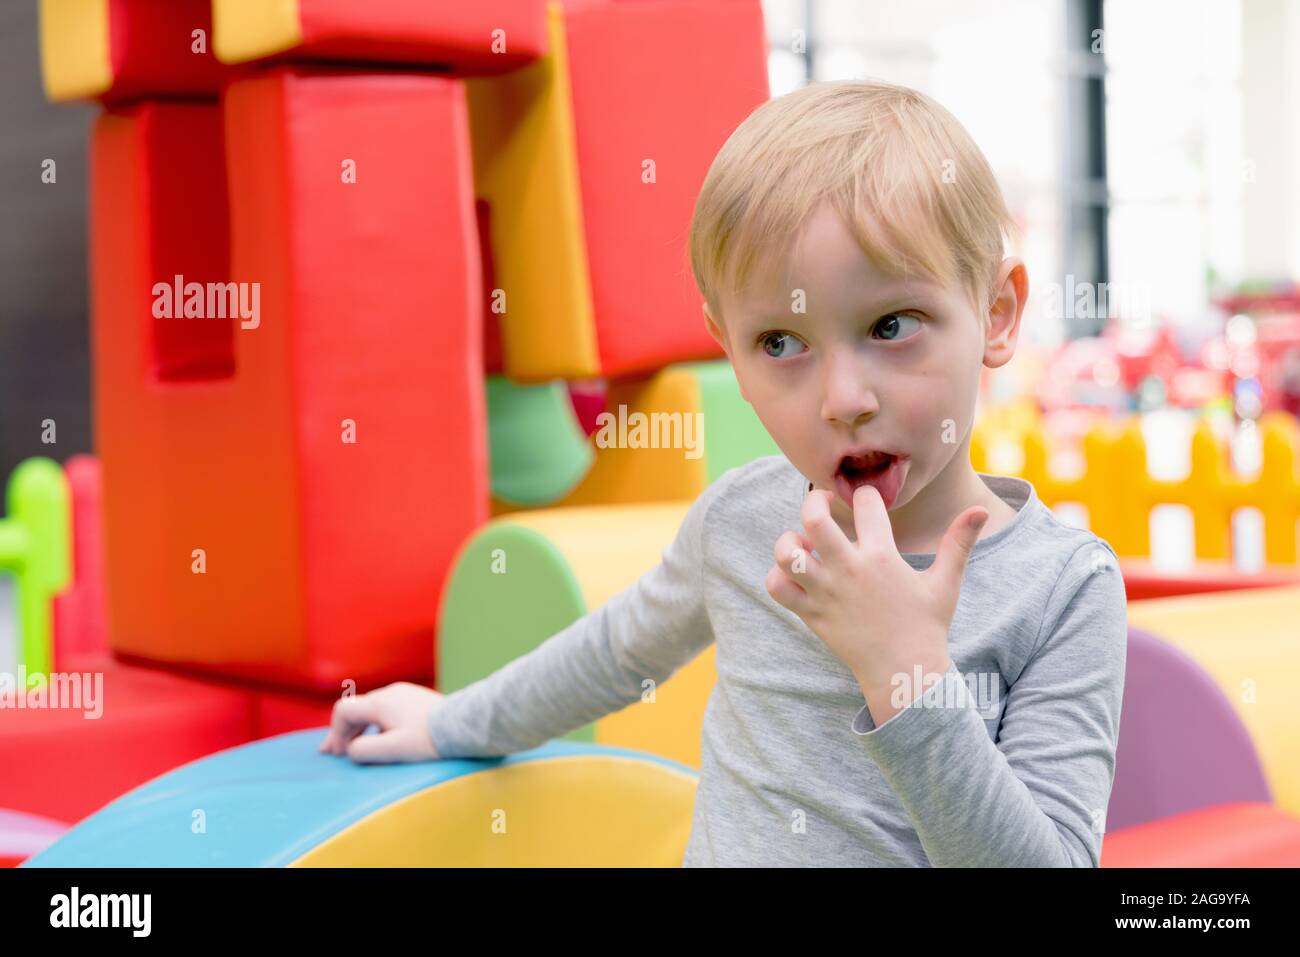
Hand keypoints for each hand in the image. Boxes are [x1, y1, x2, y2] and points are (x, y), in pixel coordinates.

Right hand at [319, 681, 443, 763]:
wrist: (464, 726)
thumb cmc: (428, 739)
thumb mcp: (392, 750)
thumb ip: (364, 750)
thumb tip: (351, 749)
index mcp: (380, 703)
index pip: (343, 711)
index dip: (336, 732)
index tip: (340, 753)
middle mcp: (389, 692)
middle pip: (357, 709)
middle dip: (344, 731)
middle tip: (333, 753)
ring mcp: (404, 693)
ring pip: (372, 709)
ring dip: (360, 728)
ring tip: (353, 745)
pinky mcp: (417, 699)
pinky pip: (388, 710)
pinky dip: (377, 724)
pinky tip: (380, 737)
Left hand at [765, 485, 987, 711]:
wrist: (904, 673)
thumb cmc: (926, 626)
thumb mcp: (946, 582)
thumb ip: (958, 543)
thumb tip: (981, 511)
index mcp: (882, 558)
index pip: (866, 505)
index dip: (866, 495)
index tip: (867, 502)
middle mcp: (849, 571)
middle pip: (813, 519)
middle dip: (813, 500)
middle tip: (822, 504)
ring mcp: (826, 593)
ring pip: (787, 554)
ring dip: (789, 541)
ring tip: (804, 543)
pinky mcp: (810, 614)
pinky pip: (777, 588)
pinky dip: (778, 576)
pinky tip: (796, 574)